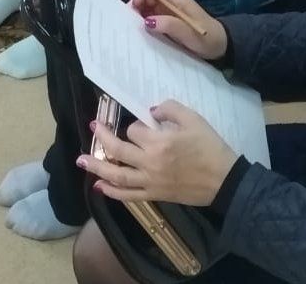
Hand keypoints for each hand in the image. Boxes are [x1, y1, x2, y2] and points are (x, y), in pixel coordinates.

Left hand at [80, 101, 237, 205]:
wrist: (224, 180)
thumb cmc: (210, 147)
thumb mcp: (193, 119)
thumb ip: (170, 109)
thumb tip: (150, 110)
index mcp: (159, 141)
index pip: (134, 130)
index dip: (137, 125)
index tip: (146, 124)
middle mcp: (149, 162)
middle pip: (118, 149)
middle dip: (103, 138)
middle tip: (93, 127)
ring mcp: (150, 181)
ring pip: (117, 175)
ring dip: (96, 167)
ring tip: (80, 161)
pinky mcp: (154, 195)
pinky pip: (128, 196)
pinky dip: (112, 192)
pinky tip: (99, 187)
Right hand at [130, 0, 226, 60]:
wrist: (219, 47)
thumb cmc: (207, 39)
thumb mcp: (190, 34)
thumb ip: (170, 25)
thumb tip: (147, 21)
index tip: (136, 4)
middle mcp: (170, 0)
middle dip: (136, 2)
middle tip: (132, 20)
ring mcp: (167, 9)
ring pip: (146, 3)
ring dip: (138, 12)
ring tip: (135, 27)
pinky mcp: (166, 19)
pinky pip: (150, 14)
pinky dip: (142, 20)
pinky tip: (142, 31)